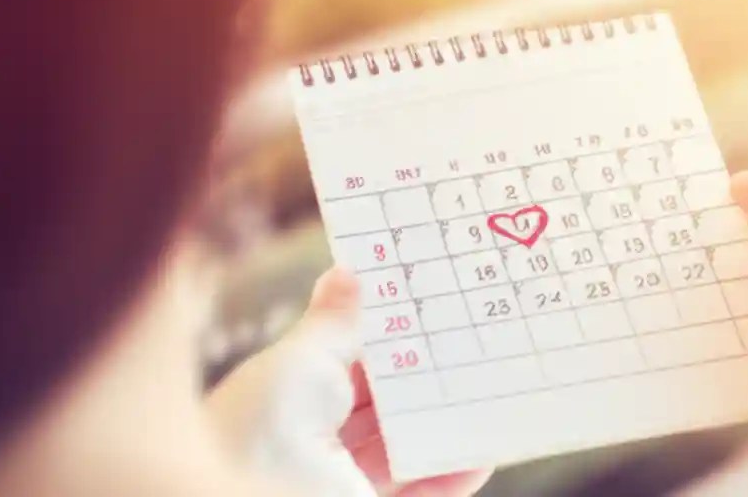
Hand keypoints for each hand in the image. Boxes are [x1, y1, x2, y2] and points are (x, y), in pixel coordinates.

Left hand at [206, 269, 491, 496]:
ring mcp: (341, 479)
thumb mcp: (299, 364)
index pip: (342, 360)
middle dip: (422, 377)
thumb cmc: (262, 432)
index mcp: (285, 399)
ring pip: (403, 448)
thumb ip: (332, 324)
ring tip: (485, 392)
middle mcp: (311, 442)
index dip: (381, 332)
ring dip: (444, 424)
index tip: (426, 304)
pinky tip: (481, 453)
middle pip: (379, 404)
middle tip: (470, 344)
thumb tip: (347, 271)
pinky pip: (422, 491)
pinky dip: (454, 474)